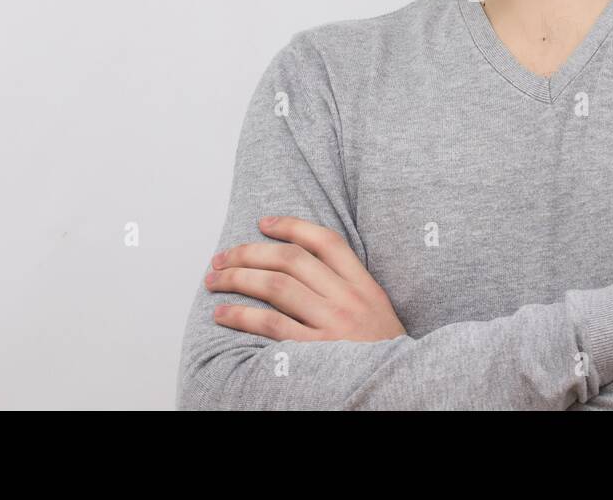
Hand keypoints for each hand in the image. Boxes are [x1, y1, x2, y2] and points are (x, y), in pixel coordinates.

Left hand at [204, 215, 406, 341]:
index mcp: (364, 285)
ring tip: (215, 280)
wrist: (397, 390)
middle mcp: (348, 299)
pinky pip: (271, 325)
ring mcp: (332, 325)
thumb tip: (299, 265)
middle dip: (250, 252)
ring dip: (238, 278)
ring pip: (277, 286)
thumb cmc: (380, 351)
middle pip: (292, 259)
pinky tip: (223, 314)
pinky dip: (241, 316)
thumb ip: (347, 286)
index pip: (326, 241)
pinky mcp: (315, 352)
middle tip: (223, 256)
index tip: (263, 223)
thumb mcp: (375, 310)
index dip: (291, 226)